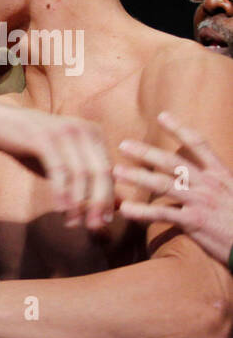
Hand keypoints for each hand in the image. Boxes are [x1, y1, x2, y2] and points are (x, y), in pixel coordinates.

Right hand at [0, 100, 113, 229]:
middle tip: (93, 226)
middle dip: (98, 202)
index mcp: (94, 135)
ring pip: (81, 173)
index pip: (109, 171)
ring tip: (72, 222)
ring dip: (78, 202)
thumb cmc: (32, 147)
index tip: (103, 221)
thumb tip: (108, 207)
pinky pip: (59, 170)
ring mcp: (65, 132)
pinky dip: (62, 192)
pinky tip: (60, 209)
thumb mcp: (62, 163)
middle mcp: (85, 131)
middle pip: (100, 172)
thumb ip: (83, 181)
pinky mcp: (45, 138)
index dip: (108, 198)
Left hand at [116, 111, 232, 265]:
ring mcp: (201, 202)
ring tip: (116, 172)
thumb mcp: (231, 192)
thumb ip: (212, 181)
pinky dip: (143, 212)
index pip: (199, 144)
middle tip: (123, 144)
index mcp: (220, 174)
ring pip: (164, 185)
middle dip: (147, 152)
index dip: (180, 129)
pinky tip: (126, 210)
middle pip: (173, 162)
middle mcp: (209, 184)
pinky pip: (164, 214)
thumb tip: (192, 173)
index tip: (162, 116)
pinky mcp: (196, 222)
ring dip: (138, 177)